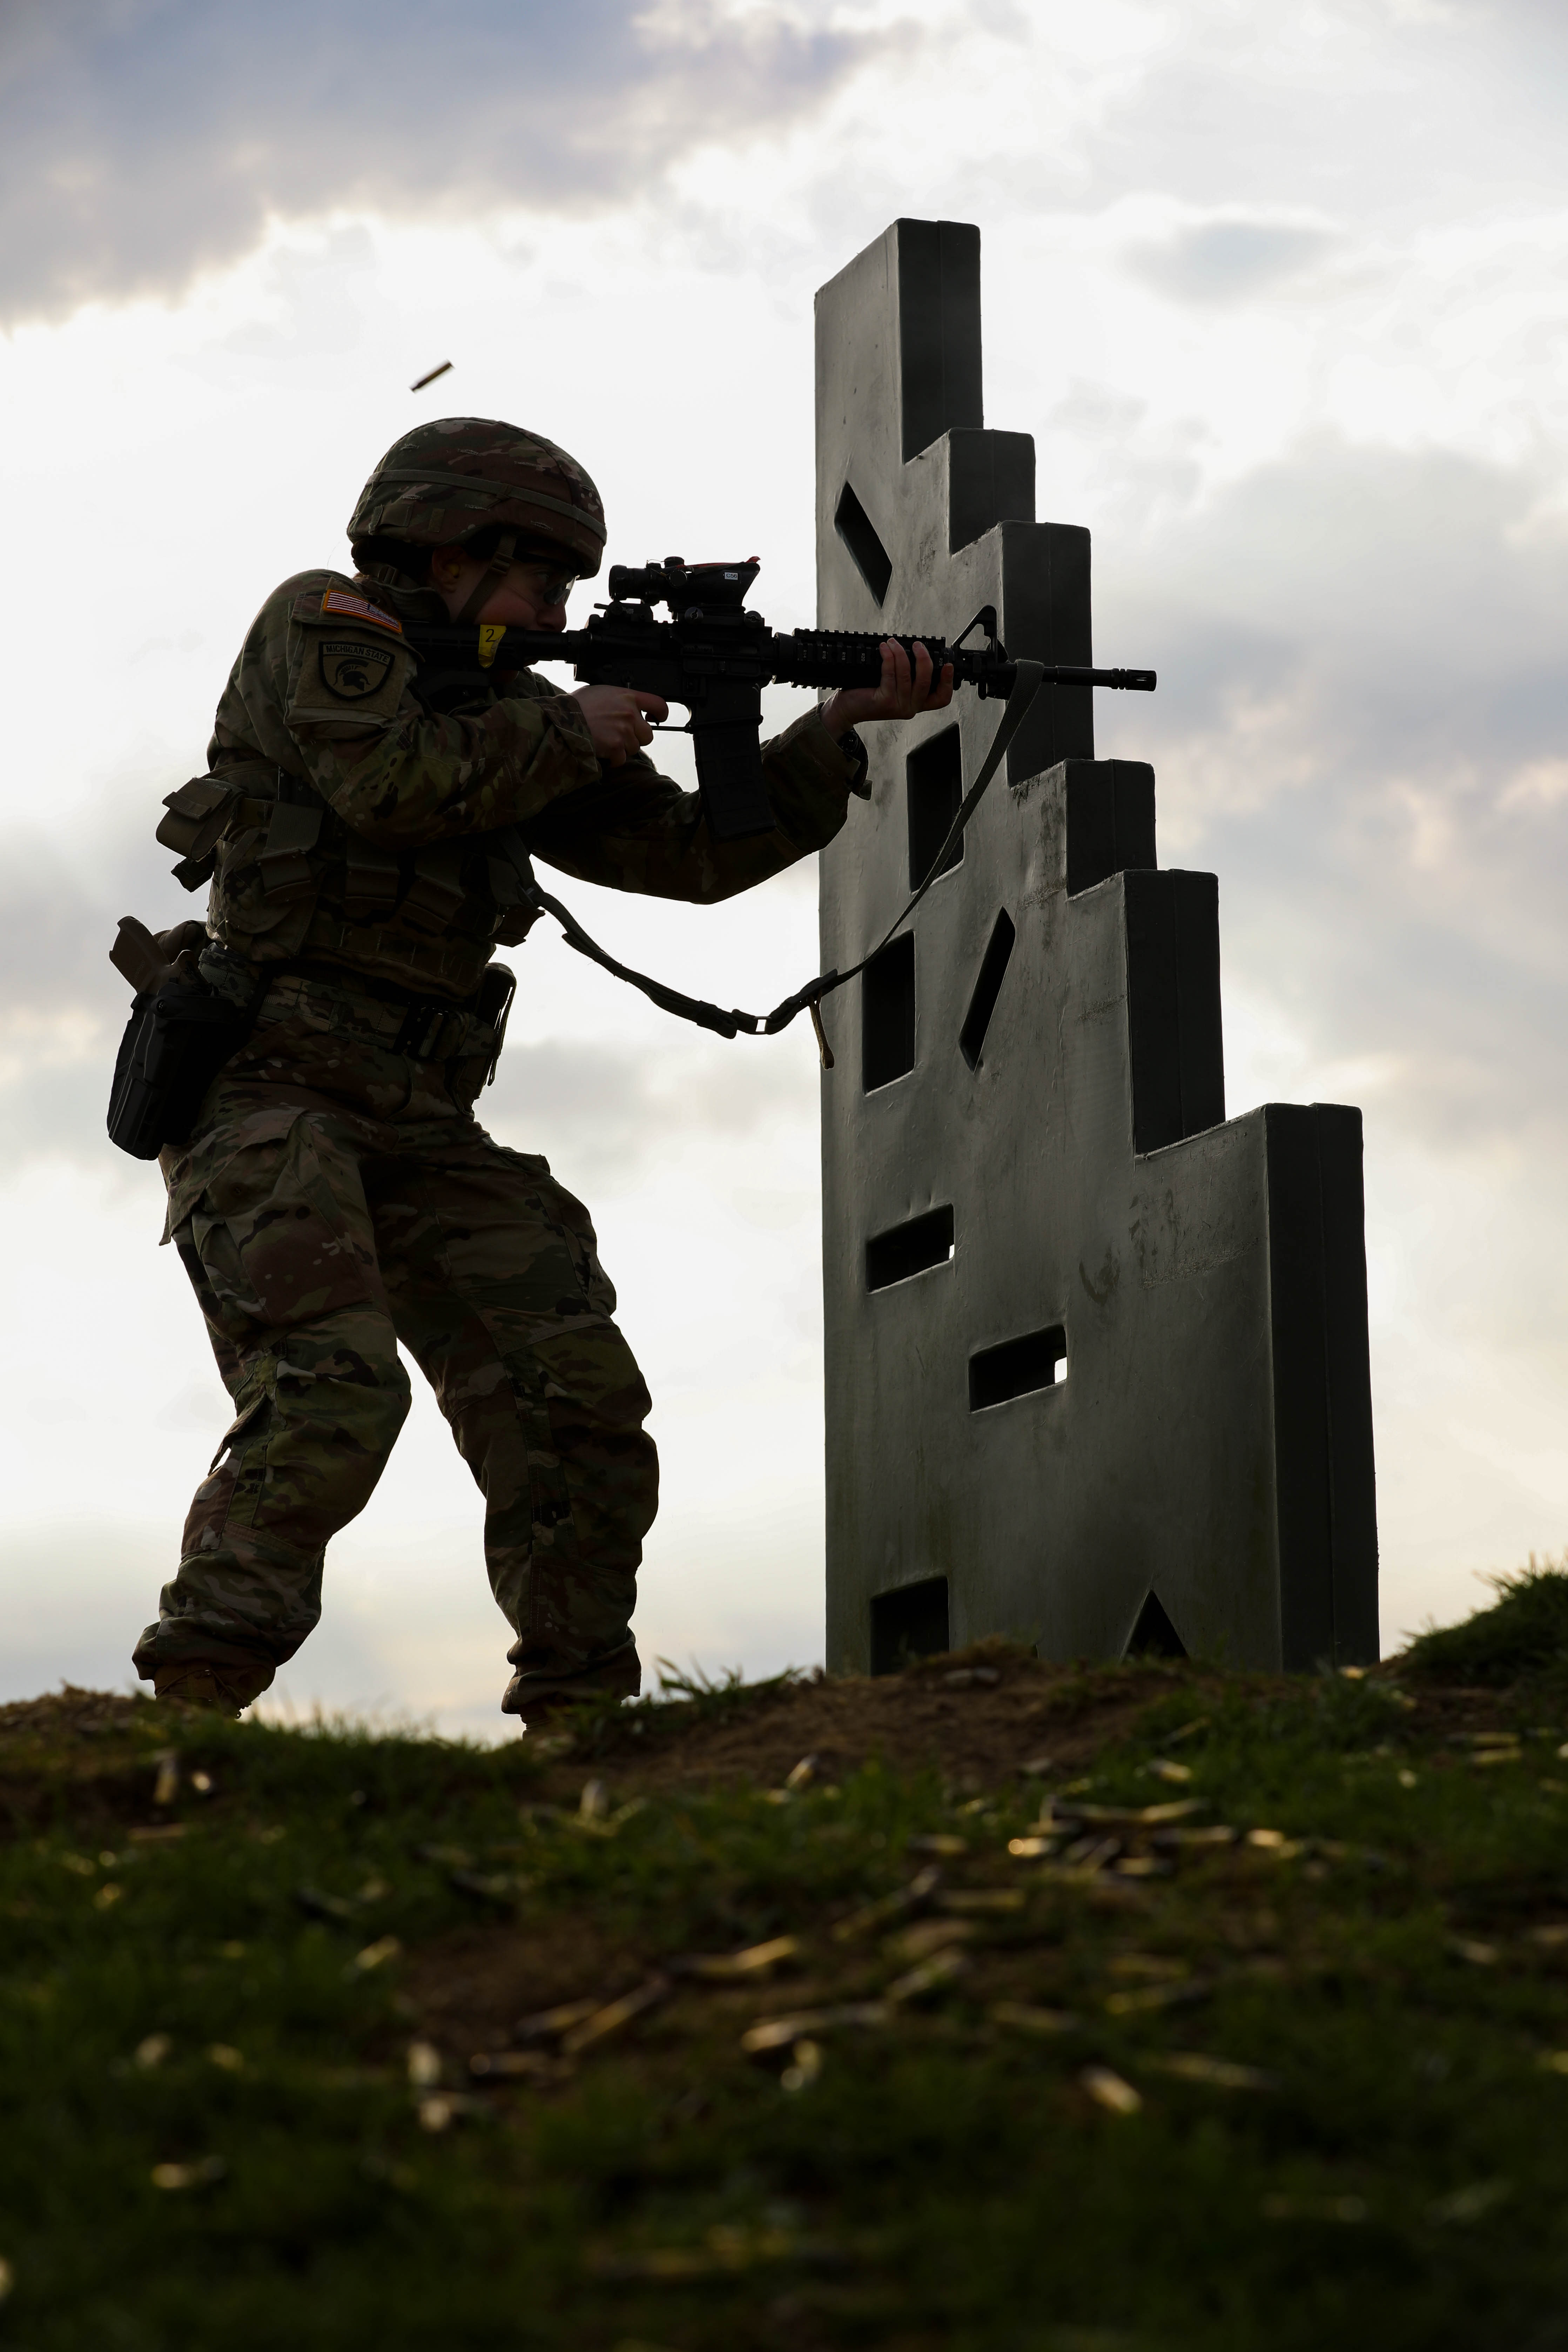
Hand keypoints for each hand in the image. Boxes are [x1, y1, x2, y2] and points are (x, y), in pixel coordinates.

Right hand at [574, 684, 669, 764]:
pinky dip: (614, 759)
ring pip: (634, 748)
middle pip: (648, 734)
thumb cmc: (577, 705)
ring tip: (606, 741)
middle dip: (637, 738)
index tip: (656, 719)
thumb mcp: (600, 692)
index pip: (659, 704)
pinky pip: (622, 759)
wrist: (563, 719)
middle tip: (622, 736)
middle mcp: (629, 713)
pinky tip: (603, 751)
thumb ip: (618, 699)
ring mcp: (624, 731)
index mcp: (628, 697)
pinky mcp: (616, 746)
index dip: (661, 714)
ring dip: (623, 748)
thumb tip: (626, 706)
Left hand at [821, 639, 954, 739]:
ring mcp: (898, 706)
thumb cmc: (869, 695)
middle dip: (923, 658)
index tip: (948, 666)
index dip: (948, 682)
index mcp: (916, 703)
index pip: (941, 698)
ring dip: (901, 653)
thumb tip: (915, 651)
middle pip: (926, 681)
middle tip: (917, 645)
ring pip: (907, 675)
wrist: (847, 709)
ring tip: (893, 642)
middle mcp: (910, 708)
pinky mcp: (885, 701)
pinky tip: (885, 649)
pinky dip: (889, 657)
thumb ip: (907, 676)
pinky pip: (891, 674)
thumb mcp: (893, 686)